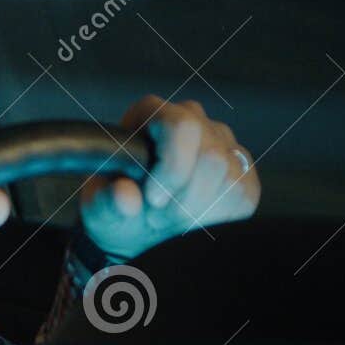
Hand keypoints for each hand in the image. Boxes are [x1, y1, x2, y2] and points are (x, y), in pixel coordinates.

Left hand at [80, 95, 261, 258]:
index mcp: (152, 113)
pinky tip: (191, 219)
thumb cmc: (117, 208)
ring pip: (229, 179)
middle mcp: (193, 119)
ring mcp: (223, 144)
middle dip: (183, 199)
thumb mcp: (101, 208)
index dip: (172, 168)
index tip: (153, 199)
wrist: (138, 231)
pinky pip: (242, 196)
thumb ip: (108, 201)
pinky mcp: (243, 173)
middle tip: (156, 217)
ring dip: (196, 211)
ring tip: (168, 219)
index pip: (180, 126)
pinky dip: (215, 218)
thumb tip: (125, 196)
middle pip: (211, 156)